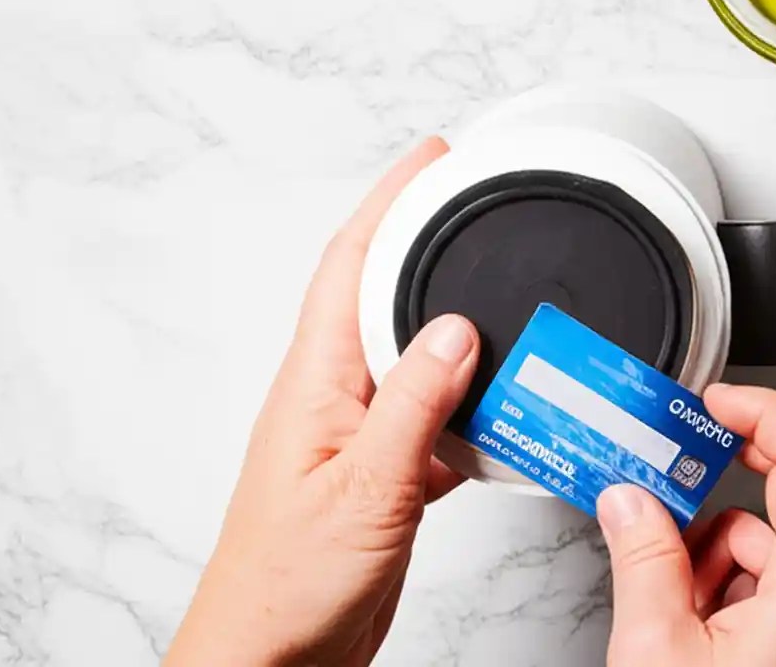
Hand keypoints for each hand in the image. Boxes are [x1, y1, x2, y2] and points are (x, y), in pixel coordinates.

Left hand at [165, 137, 478, 666]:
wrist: (272, 655)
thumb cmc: (289, 582)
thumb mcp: (365, 488)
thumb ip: (415, 406)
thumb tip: (456, 329)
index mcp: (316, 382)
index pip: (349, 265)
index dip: (388, 202)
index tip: (431, 158)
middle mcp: (335, 396)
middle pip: (380, 293)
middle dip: (424, 239)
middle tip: (474, 201)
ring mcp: (358, 432)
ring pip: (412, 353)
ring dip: (452, 320)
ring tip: (503, 294)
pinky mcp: (382, 471)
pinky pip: (432, 413)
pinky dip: (469, 400)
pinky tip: (501, 407)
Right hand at [598, 385, 775, 666]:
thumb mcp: (657, 653)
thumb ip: (643, 563)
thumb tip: (630, 504)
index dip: (765, 414)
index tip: (717, 404)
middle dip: (722, 491)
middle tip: (671, 478)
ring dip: (721, 556)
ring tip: (673, 600)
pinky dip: (737, 593)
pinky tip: (696, 627)